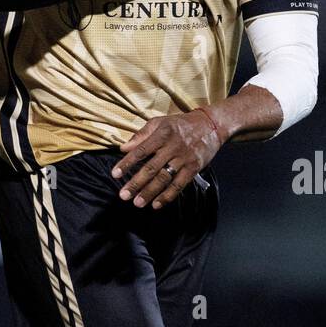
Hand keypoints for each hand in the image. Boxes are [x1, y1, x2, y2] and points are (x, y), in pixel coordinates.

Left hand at [112, 109, 226, 208]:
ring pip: (164, 179)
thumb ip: (141, 135)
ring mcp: (184, 159)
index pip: (140, 150)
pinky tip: (156, 204)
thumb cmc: (180, 124)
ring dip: (150, 192)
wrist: (210, 125)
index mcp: (161, 134)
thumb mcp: (159, 122)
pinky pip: (179, 185)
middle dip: (136, 183)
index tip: (115, 174)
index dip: (127, 163)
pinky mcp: (193, 168)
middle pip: (151, 168)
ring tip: (137, 203)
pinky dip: (167, 196)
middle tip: (123, 195)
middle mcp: (172, 147)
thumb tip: (123, 147)